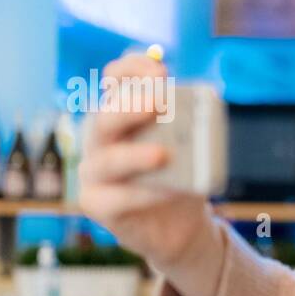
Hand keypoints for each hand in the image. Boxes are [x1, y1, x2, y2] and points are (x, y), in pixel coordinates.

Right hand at [78, 52, 223, 295]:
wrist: (181, 226)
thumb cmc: (183, 177)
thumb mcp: (191, 146)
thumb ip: (190, 124)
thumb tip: (201, 106)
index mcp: (120, 114)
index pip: (115, 80)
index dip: (131, 69)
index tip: (160, 72)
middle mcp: (100, 138)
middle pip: (104, 117)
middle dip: (129, 108)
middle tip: (156, 103)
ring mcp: (93, 171)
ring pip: (105, 160)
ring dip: (133, 156)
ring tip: (162, 155)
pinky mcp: (96, 203)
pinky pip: (116, 198)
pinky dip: (142, 194)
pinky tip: (167, 191)